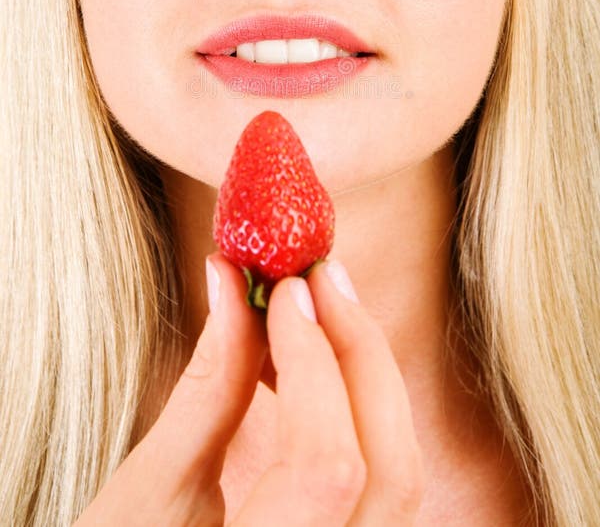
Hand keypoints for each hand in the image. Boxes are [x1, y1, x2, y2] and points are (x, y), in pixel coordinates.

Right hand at [74, 252, 424, 525]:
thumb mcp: (149, 490)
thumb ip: (206, 387)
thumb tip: (232, 283)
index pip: (326, 464)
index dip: (313, 363)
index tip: (285, 290)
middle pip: (390, 467)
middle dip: (358, 354)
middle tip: (317, 279)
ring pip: (399, 472)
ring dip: (363, 375)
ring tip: (315, 308)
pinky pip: (382, 478)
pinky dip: (357, 409)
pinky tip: (313, 364)